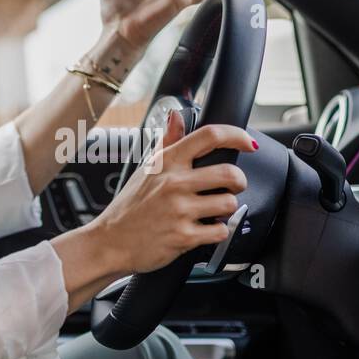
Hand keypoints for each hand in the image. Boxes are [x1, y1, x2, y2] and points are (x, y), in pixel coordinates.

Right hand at [90, 110, 254, 274]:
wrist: (110, 243)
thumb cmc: (129, 207)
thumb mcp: (145, 169)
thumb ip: (166, 142)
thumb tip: (177, 116)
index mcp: (167, 163)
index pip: (209, 136)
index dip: (236, 136)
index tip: (248, 143)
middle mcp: (174, 183)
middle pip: (230, 173)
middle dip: (239, 182)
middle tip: (233, 187)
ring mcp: (179, 211)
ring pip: (229, 203)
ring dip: (227, 209)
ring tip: (213, 211)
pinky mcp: (184, 237)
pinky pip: (220, 232)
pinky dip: (218, 232)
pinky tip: (204, 230)